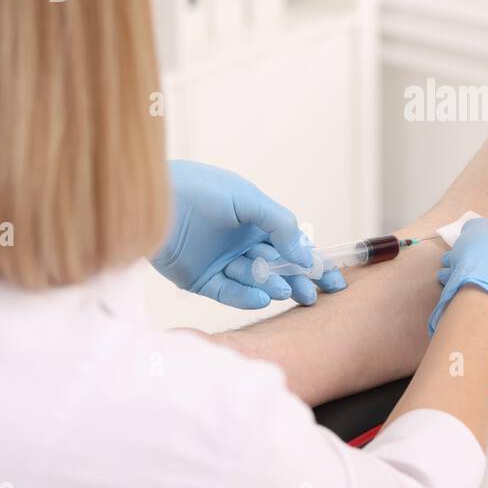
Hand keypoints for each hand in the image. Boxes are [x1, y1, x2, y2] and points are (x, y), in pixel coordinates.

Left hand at [150, 160, 345, 309]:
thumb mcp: (250, 200)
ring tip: (282, 290)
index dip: (313, 263)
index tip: (333, 280)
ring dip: (271, 285)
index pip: (291, 246)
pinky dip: (245, 296)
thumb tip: (306, 255)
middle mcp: (241, 244)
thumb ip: (281, 225)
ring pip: (255, 280)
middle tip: (311, 295)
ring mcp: (222, 263)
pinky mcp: (201, 281)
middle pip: (277, 268)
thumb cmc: (202, 190)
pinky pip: (228, 292)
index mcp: (256, 222)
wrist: (154, 198)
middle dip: (296, 281)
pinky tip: (261, 297)